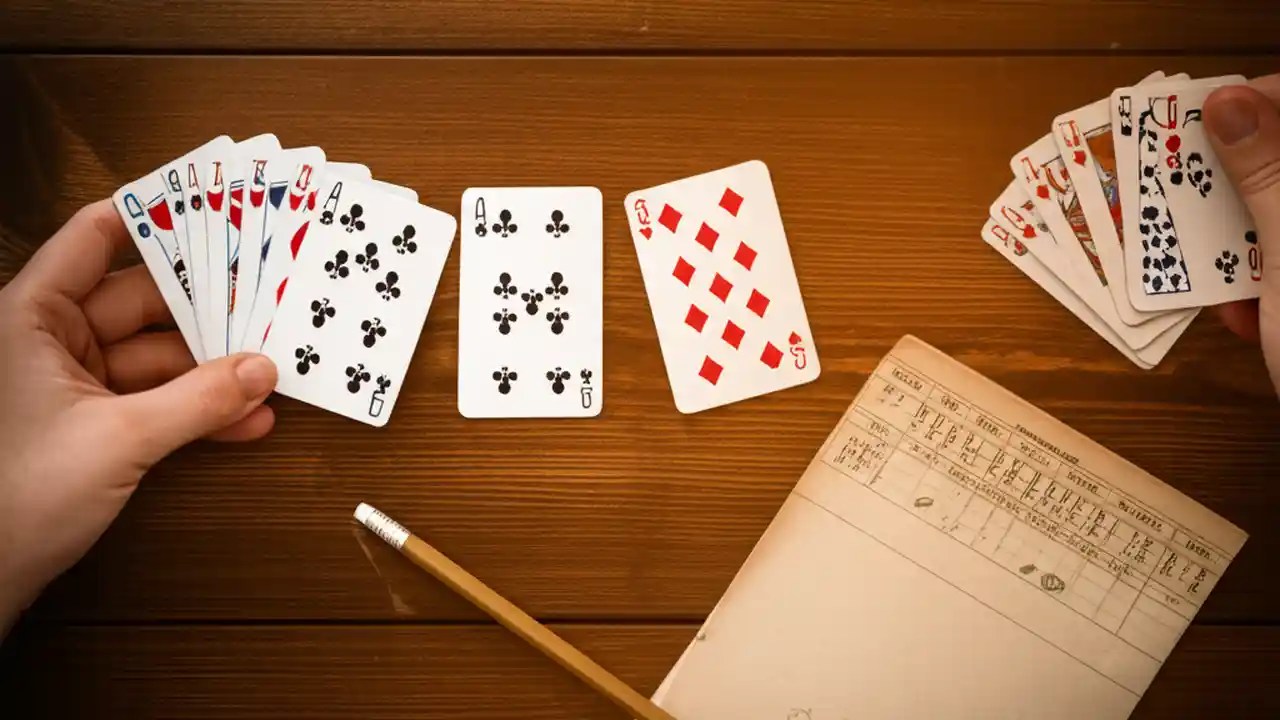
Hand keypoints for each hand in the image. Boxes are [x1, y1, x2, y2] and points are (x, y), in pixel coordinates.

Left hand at [0, 200, 277, 634]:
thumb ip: (197, 401)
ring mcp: (74, 383)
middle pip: (141, 301)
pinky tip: (244, 419)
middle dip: (206, 309)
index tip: (208, 206)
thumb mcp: (118, 439)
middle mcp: (51, 340)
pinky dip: (197, 409)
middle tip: (265, 298)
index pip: (92, 238)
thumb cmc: (14, 497)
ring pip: (157, 356)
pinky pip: (156, 401)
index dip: (150, 217)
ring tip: (269, 368)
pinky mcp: (93, 424)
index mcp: (32, 316)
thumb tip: (261, 371)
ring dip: (212, 369)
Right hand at [1206, 74, 1279, 390]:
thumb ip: (1267, 173)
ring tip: (1226, 285)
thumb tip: (1229, 101)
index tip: (1204, 123)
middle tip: (1192, 207)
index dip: (1261, 104)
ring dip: (1241, 249)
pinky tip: (1252, 321)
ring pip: (1275, 221)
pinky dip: (1259, 289)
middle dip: (1238, 193)